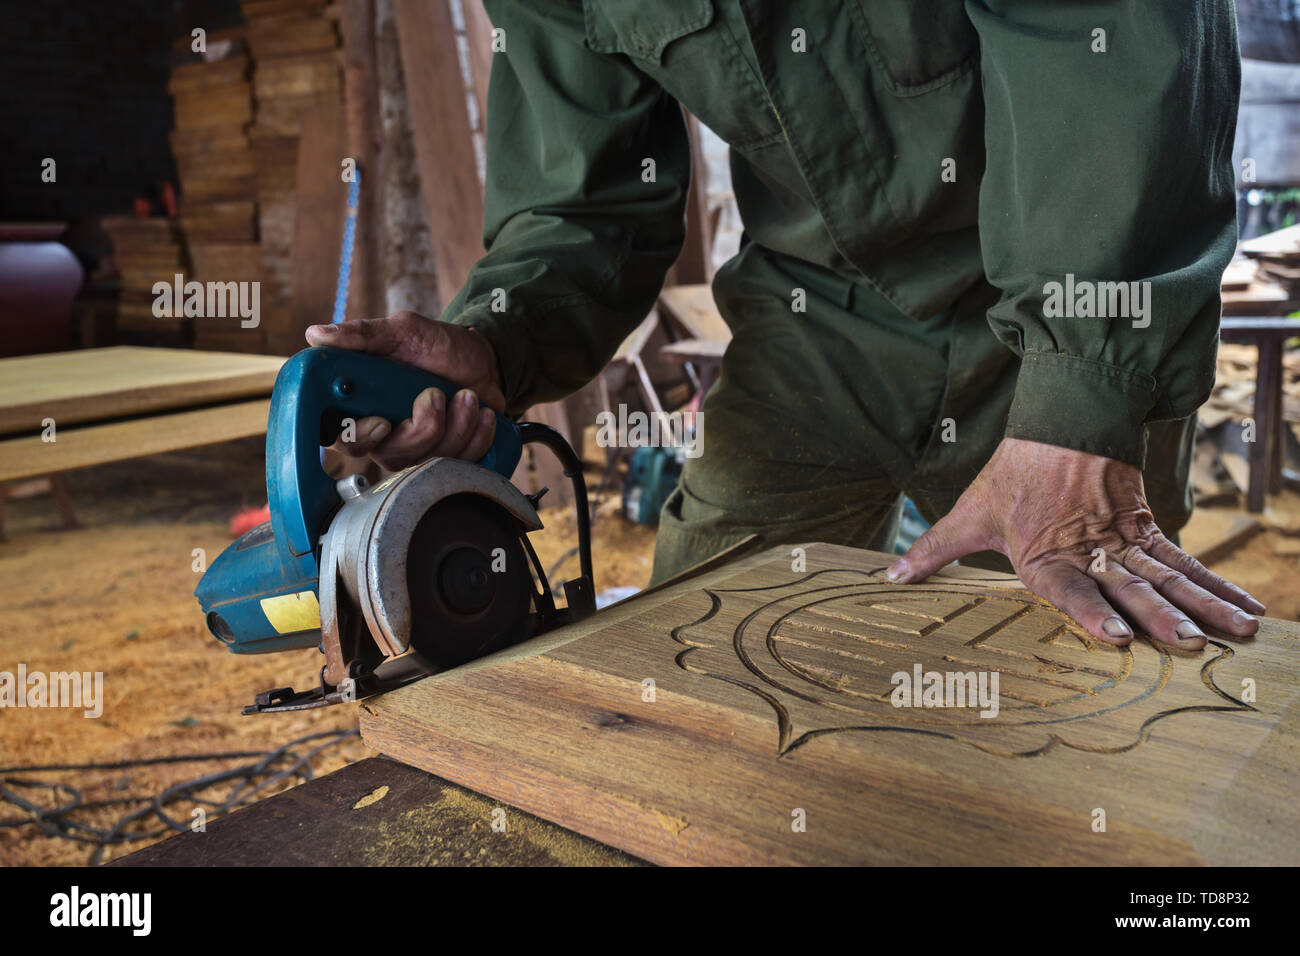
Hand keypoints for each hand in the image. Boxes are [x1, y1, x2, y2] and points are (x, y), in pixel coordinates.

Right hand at [305, 311, 504, 471]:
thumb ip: (363, 335)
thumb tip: (315, 335)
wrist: (483, 361)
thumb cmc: (436, 346)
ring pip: (429, 460)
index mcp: (361, 407)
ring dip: (457, 425)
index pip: (339, 438)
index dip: (357, 437)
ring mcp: (416, 452)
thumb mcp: (403, 331)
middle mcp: (383, 436)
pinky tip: (481, 413)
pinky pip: (461, 463)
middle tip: (436, 395)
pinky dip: (477, 436)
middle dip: (421, 429)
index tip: (381, 422)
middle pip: (389, 455)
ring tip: (467, 395)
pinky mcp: (447, 460)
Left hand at [886, 437, 1264, 648]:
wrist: (1063, 418)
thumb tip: (890, 578)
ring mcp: (1124, 539)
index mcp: (1044, 551)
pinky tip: (1246, 608)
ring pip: (1167, 575)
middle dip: (1160, 615)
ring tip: (1236, 633)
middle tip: (1186, 643)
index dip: (1090, 612)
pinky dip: (1216, 584)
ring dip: (1202, 604)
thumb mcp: (970, 511)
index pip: (1068, 586)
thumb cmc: (1015, 472)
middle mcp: (1090, 549)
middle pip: (1129, 584)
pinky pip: (1186, 561)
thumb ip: (934, 550)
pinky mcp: (1148, 529)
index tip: (1114, 636)